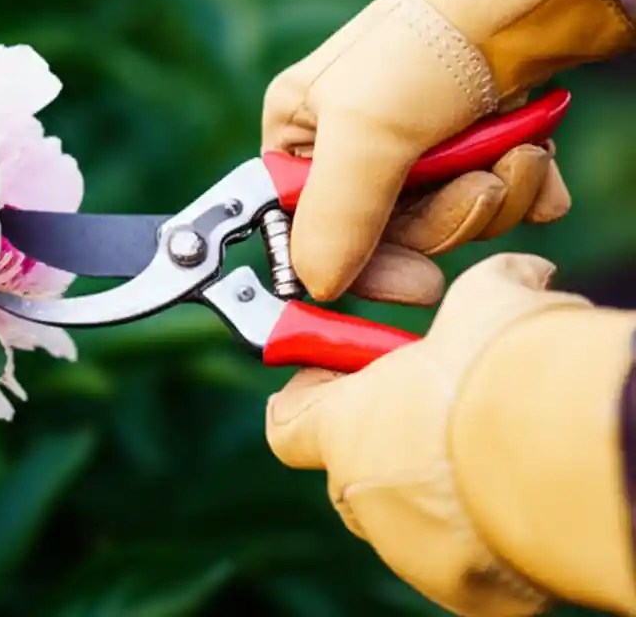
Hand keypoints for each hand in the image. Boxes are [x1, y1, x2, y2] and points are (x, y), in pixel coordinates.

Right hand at [260, 0, 633, 303]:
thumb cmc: (429, 48)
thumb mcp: (366, 134)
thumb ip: (334, 217)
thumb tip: (315, 286)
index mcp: (298, 136)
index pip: (308, 231)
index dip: (361, 266)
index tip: (417, 283)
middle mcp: (348, 147)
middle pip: (388, 234)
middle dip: (447, 217)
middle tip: (482, 190)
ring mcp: (410, 148)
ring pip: (445, 220)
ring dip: (491, 198)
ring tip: (519, 154)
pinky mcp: (465, 144)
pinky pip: (488, 202)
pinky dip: (518, 190)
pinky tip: (533, 160)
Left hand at [264, 253, 590, 615]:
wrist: (570, 454)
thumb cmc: (507, 373)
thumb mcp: (488, 302)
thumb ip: (485, 287)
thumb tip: (520, 272)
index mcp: (344, 426)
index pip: (287, 425)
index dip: (306, 399)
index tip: (334, 378)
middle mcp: (361, 496)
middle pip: (352, 472)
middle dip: (385, 442)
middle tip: (438, 412)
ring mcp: (410, 550)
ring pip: (408, 519)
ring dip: (435, 490)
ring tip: (493, 455)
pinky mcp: (468, 592)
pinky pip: (466, 567)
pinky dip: (484, 540)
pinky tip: (520, 503)